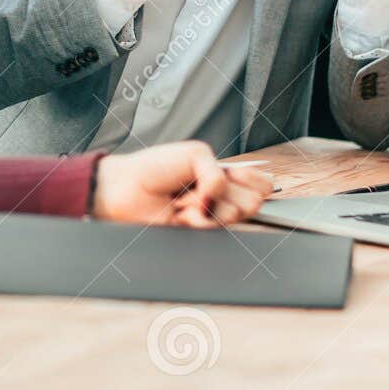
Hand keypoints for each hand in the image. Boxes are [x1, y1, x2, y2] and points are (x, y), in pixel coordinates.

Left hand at [92, 142, 272, 227]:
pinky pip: (211, 228)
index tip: (229, 172)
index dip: (250, 179)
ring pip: (234, 215)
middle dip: (227, 190)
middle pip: (253, 201)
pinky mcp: (197, 235)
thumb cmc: (156, 167)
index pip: (262, 184)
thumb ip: (216, 173)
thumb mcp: (195, 154)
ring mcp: (210, 218)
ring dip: (206, 203)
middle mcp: (222, 199)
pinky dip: (196, 217)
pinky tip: (180, 213)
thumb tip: (219, 197)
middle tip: (199, 185)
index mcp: (225, 176)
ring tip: (184, 198)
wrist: (126, 189)